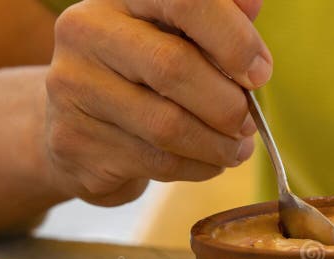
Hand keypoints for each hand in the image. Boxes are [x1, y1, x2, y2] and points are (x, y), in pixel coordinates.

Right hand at [43, 0, 270, 205]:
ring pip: (166, 125)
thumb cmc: (140, 73)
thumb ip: (214, 17)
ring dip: (217, 144)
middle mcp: (85, 34)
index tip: (260, 72)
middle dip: (226, 103)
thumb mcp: (173, 35)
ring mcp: (74, 90)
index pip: (184, 1)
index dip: (233, 39)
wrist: (76, 126)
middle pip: (173, 67)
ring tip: (237, 148)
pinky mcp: (76, 143)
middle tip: (248, 123)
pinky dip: (197, 167)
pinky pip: (156, 161)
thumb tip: (252, 5)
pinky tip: (209, 162)